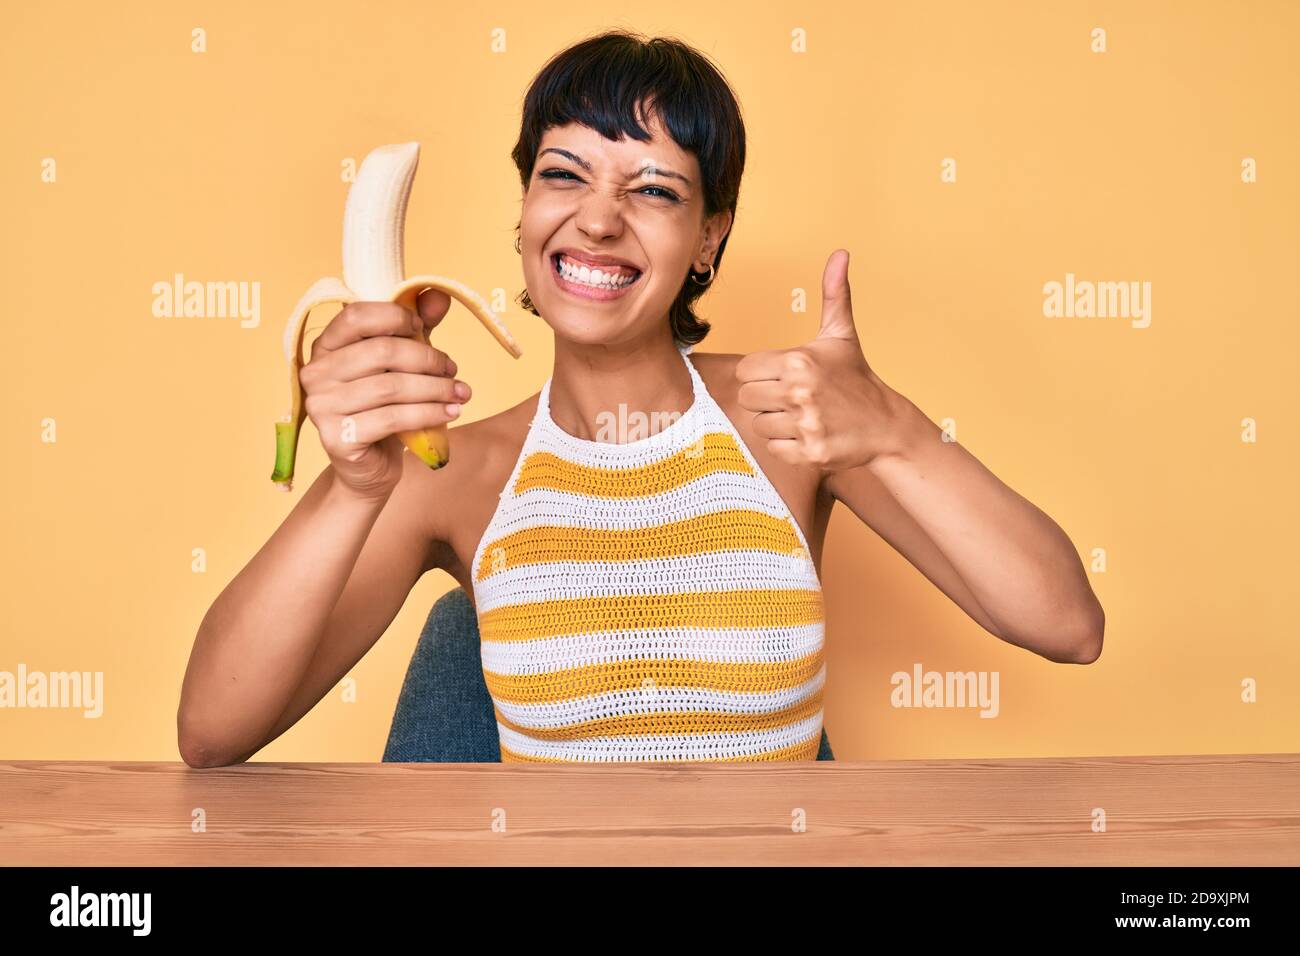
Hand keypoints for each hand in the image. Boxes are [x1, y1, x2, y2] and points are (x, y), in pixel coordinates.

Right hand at [298, 288, 470, 499]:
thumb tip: (440, 296)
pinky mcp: (337, 439)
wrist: (369, 467)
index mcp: (325, 347)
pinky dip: (429, 414)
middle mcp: (315, 374)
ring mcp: (322, 408)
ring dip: (435, 389)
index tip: (424, 329)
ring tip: (460, 394)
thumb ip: (416, 329)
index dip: (396, 316)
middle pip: (381, 352)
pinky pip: (392, 419)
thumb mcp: (401, 365)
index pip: (355, 316)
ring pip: (390, 387)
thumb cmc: (384, 409)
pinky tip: (450, 413)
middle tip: (452, 371)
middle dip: (427, 358)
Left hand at [735, 249, 899, 473]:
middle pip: (747, 398)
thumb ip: (834, 295)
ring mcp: (805, 424)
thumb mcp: (842, 336)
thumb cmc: (856, 378)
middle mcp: (799, 392)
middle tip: (793, 398)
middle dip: (766, 399)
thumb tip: (840, 253)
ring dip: (777, 423)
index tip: (783, 377)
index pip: (746, 370)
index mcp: (798, 361)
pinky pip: (773, 449)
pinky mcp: (809, 452)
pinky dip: (787, 446)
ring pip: (759, 425)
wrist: (886, 425)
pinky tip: (809, 434)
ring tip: (803, 416)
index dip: (761, 374)